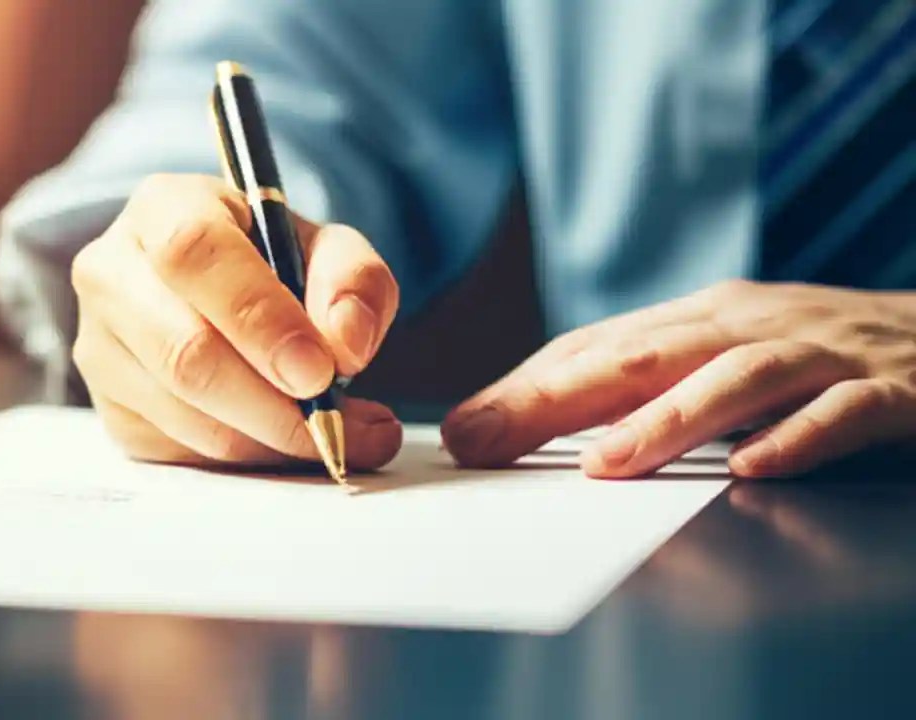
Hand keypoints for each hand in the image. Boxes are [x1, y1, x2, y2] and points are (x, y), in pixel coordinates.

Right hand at [72, 174, 401, 469]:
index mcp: (163, 208)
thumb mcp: (323, 247)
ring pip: (187, 414)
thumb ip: (352, 281)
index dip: (261, 319)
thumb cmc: (268, 263)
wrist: (211, 295)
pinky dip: (246, 457)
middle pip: (186, 353)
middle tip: (332, 422)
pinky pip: (183, 451)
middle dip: (273, 403)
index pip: (195, 254)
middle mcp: (112, 273)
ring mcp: (100, 347)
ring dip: (270, 440)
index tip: (320, 370)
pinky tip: (282, 439)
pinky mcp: (111, 410)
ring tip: (330, 433)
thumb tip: (346, 345)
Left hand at [442, 281, 915, 477]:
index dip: (529, 386)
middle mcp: (755, 324)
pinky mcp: (898, 391)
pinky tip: (755, 467)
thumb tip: (552, 428)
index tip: (466, 429)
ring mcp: (826, 354)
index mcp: (707, 317)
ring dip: (668, 419)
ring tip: (605, 464)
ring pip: (738, 377)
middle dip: (558, 397)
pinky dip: (798, 436)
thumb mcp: (728, 354)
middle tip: (489, 440)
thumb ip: (655, 384)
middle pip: (646, 355)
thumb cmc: (826, 354)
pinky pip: (845, 411)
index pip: (602, 346)